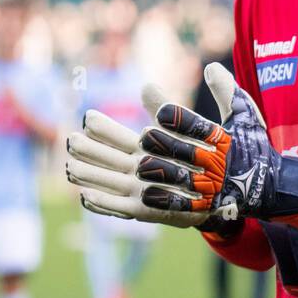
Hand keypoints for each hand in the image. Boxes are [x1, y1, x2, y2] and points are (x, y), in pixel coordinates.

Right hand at [65, 97, 221, 228]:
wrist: (227, 192)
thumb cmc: (211, 157)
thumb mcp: (194, 129)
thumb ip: (169, 110)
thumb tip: (146, 86)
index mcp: (148, 148)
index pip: (120, 136)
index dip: (105, 129)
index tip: (89, 117)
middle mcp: (140, 169)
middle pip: (108, 158)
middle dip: (89, 150)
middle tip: (71, 140)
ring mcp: (140, 190)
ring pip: (108, 182)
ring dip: (89, 176)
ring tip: (70, 167)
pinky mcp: (146, 211)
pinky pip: (120, 208)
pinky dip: (103, 204)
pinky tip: (86, 196)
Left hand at [140, 63, 297, 228]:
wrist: (273, 186)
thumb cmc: (254, 146)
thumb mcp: (244, 116)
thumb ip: (226, 91)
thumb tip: (210, 66)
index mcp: (224, 138)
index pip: (198, 126)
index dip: (178, 120)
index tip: (160, 113)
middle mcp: (217, 162)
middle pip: (184, 152)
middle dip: (162, 143)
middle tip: (145, 136)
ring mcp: (213, 186)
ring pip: (179, 178)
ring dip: (159, 170)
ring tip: (141, 164)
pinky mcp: (209, 206)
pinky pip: (183, 204)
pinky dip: (165, 199)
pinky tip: (148, 192)